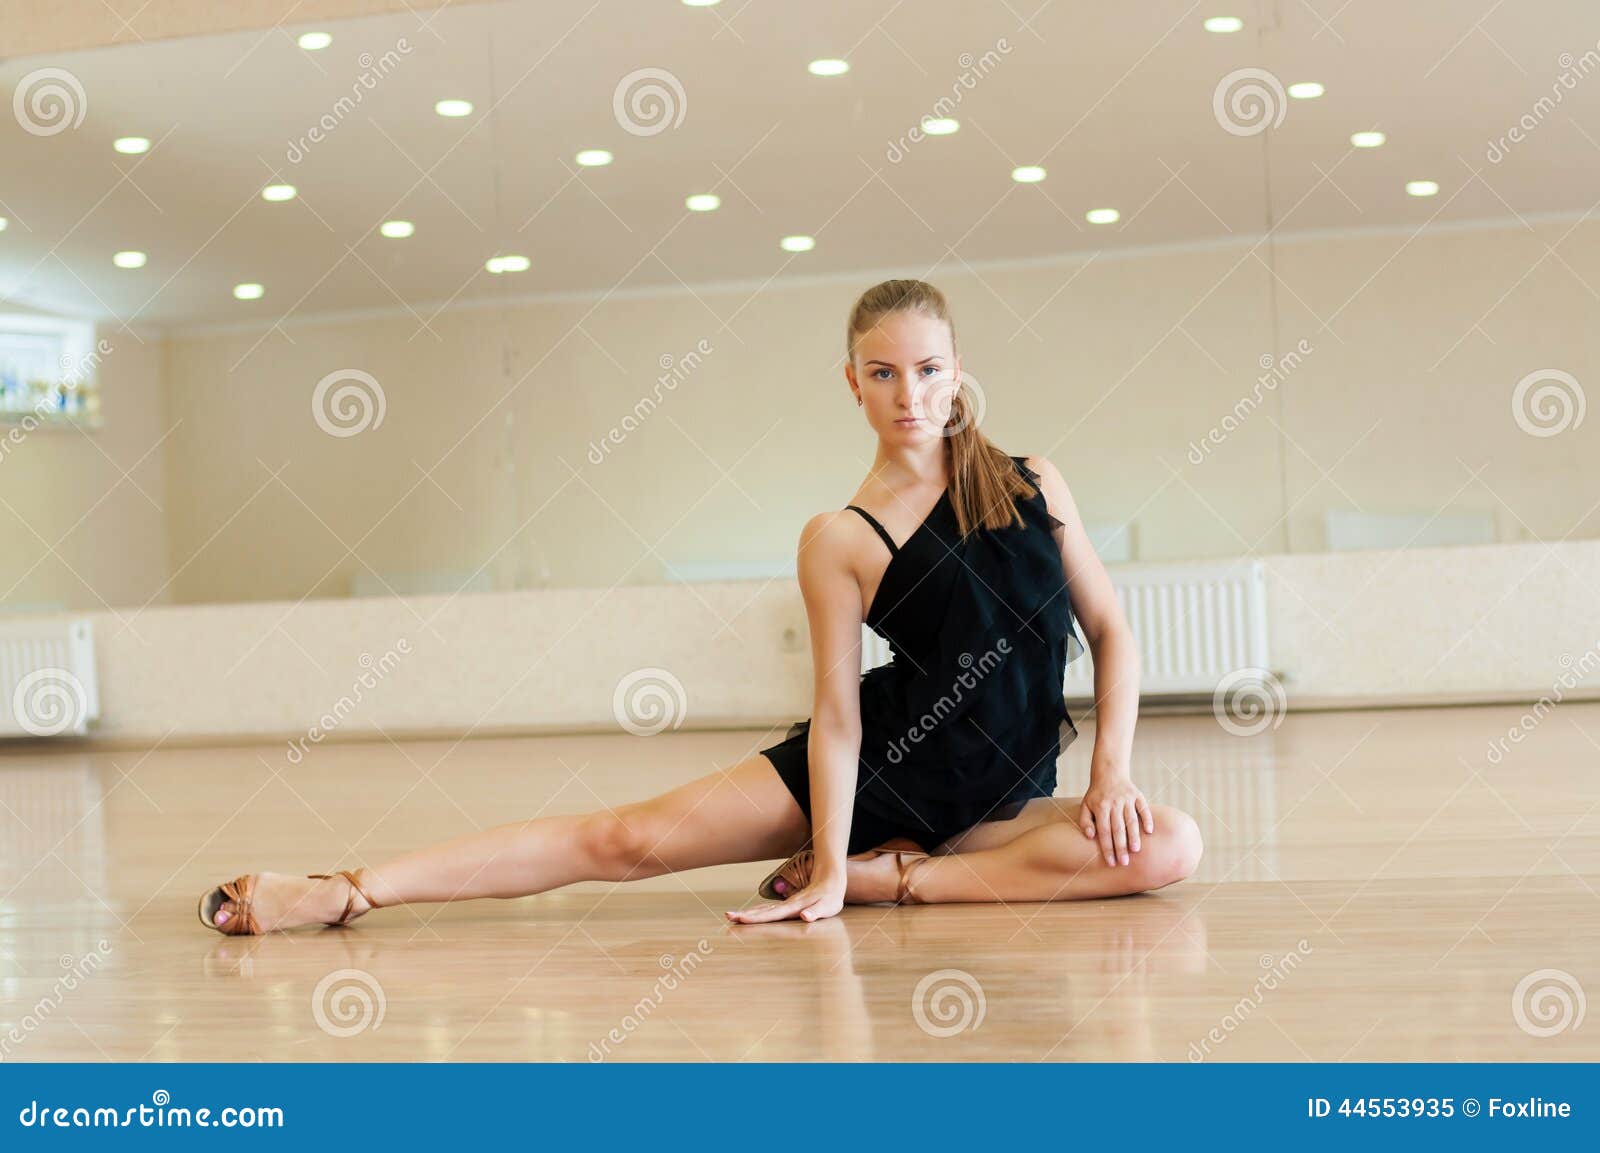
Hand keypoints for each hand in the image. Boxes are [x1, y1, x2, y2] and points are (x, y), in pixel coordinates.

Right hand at [725, 875, 845, 923]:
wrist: (830, 877)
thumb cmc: (831, 896)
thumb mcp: (828, 906)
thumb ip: (816, 912)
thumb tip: (804, 916)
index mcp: (794, 907)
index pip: (772, 914)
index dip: (756, 918)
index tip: (740, 919)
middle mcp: (787, 905)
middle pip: (763, 911)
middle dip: (745, 915)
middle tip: (728, 917)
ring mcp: (786, 904)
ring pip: (764, 909)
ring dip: (749, 913)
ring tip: (732, 916)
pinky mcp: (788, 904)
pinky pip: (769, 909)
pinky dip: (758, 912)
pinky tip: (750, 915)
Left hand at [1079, 768, 1153, 867]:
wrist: (1109, 772)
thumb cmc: (1096, 794)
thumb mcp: (1085, 805)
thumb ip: (1085, 821)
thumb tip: (1090, 836)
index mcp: (1100, 807)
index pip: (1104, 831)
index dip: (1107, 848)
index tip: (1111, 862)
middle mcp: (1114, 803)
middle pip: (1118, 828)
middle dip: (1121, 847)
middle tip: (1124, 862)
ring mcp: (1127, 799)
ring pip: (1131, 820)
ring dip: (1134, 836)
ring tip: (1136, 851)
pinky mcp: (1137, 795)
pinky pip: (1143, 808)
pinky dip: (1147, 819)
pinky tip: (1149, 831)